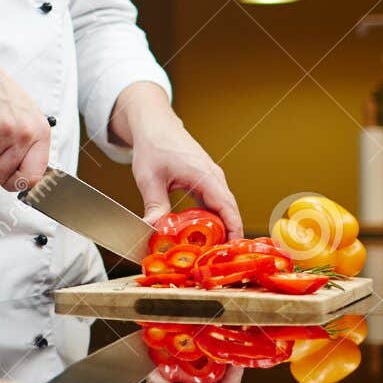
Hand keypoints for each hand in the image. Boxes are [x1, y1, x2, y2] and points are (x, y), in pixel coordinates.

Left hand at [111, 83, 241, 236]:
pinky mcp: (204, 179)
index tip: (232, 249)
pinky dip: (211, 217)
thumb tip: (154, 229)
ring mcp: (211, 177)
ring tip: (210, 249)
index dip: (232, 229)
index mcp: (205, 175)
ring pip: (222, 207)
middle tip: (217, 257)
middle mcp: (213, 176)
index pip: (227, 207)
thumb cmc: (154, 145)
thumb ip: (155, 205)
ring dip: (219, 226)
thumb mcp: (150, 178)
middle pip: (228, 210)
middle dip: (227, 233)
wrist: (155, 124)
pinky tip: (201, 232)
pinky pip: (214, 202)